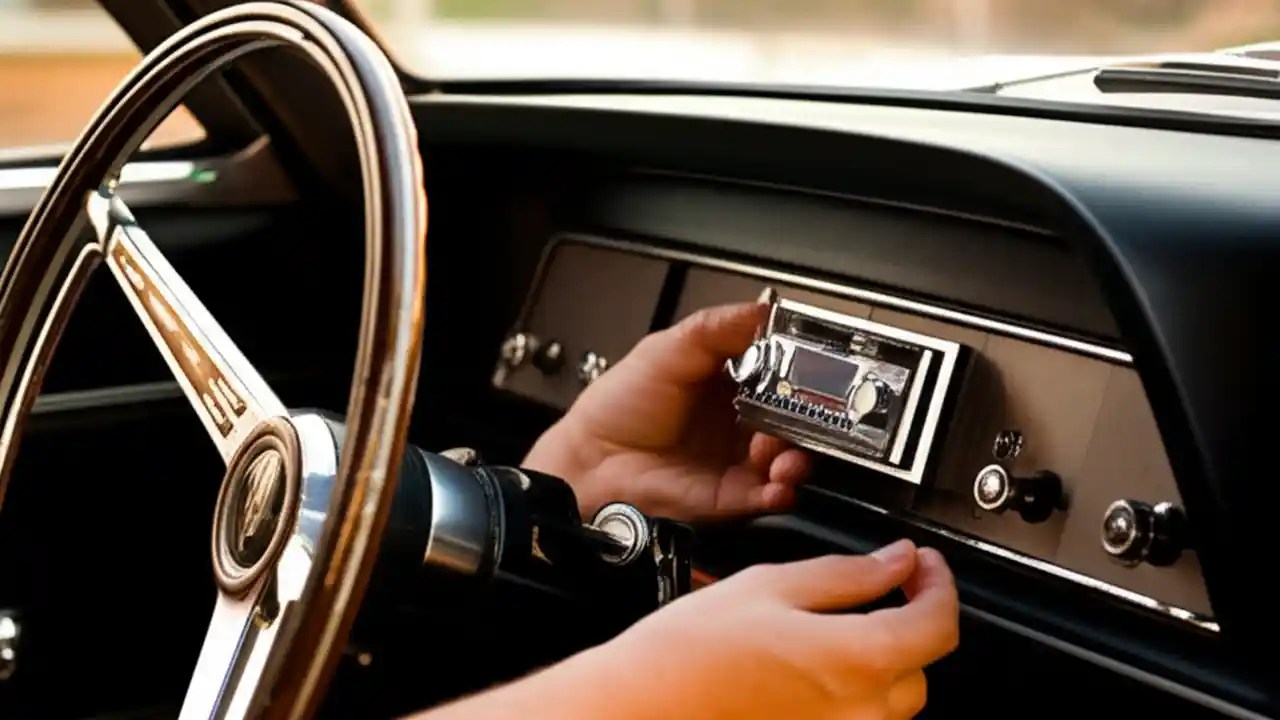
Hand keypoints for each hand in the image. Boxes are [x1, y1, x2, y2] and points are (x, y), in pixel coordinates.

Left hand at [523, 302, 809, 521]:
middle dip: (805, 421)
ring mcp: (736, 460)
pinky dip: (781, 492)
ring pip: (787, 459)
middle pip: (792, 420)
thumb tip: (760, 310)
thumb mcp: (666, 351)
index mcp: (727, 382)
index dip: (799, 375)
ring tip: (780, 454)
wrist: (591, 460)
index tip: (812, 373)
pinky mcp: (730, 496)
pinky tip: (777, 483)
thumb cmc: (618, 406)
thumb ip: (714, 328)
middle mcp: (737, 422)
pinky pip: (768, 497)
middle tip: (800, 417)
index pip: (780, 375)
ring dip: (795, 457)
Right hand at [566, 541, 957, 719]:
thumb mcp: (771, 586)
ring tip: (839, 630)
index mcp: (857, 660)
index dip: (939, 585)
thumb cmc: (692, 652)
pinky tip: (811, 671)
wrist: (644, 706)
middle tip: (882, 588)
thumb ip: (846, 574)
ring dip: (883, 663)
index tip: (924, 564)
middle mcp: (860, 713)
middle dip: (909, 622)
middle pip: (920, 667)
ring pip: (892, 702)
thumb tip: (897, 562)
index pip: (938, 625)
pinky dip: (849, 696)